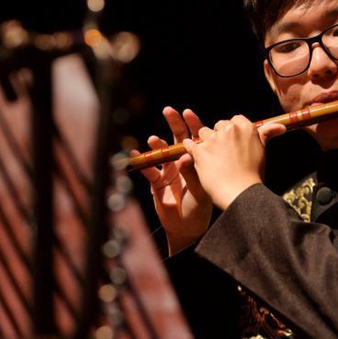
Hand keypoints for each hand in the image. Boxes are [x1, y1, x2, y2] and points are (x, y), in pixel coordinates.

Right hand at [133, 106, 212, 254]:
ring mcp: (169, 171)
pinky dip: (142, 162)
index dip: (192, 125)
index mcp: (197, 162)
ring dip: (158, 144)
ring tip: (154, 139)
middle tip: (168, 111)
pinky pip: (149, 170)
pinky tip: (137, 154)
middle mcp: (183, 163)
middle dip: (173, 123)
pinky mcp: (156, 182)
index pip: (196, 139)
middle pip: (177, 138)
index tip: (187, 113)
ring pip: (162, 152)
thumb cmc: (199, 209)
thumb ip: (192, 174)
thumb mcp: (200, 192)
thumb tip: (185, 155)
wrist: (186, 228)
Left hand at [183, 116, 284, 209]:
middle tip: (223, 153)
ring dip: (205, 143)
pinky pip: (190, 145)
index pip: (235, 120)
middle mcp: (229, 130)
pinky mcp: (200, 151)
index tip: (233, 143)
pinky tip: (192, 154)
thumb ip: (267, 134)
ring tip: (211, 158)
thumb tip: (280, 127)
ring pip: (204, 133)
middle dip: (219, 136)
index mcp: (246, 127)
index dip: (233, 131)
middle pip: (219, 125)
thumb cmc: (253, 174)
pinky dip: (190, 149)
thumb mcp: (262, 151)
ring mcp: (213, 139)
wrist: (240, 193)